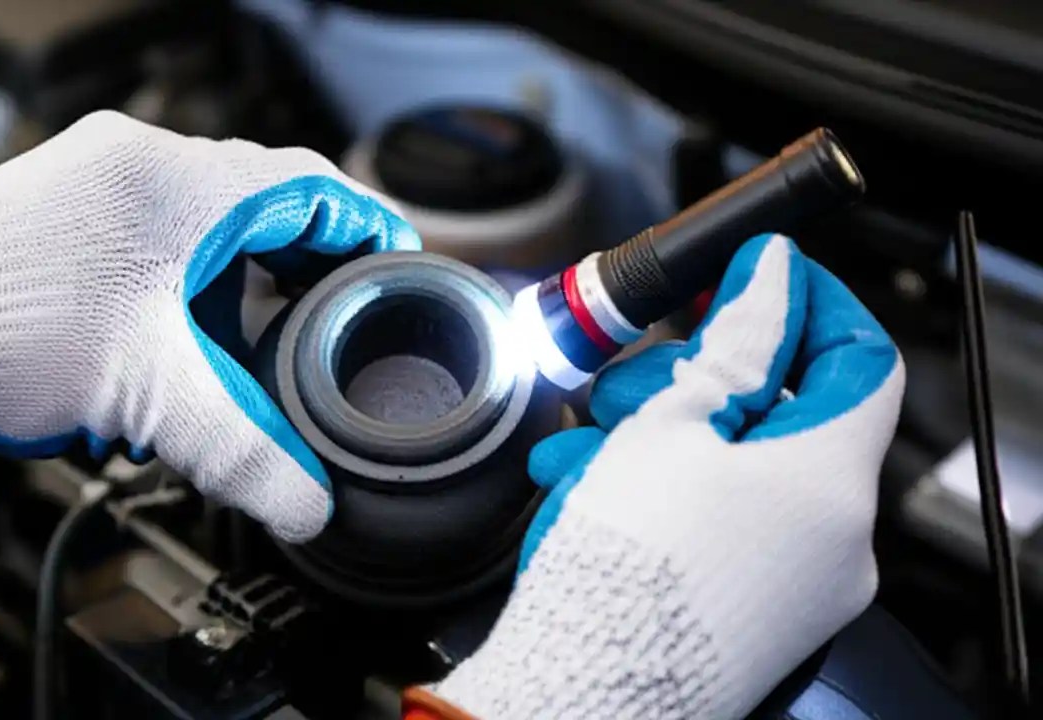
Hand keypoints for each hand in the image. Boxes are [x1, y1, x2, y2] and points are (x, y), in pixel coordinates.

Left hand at [0, 111, 418, 541]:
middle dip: (307, 262)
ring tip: (262, 343)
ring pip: (208, 225)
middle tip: (338, 315)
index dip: (369, 229)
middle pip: (265, 203)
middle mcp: (138, 165)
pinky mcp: (62, 216)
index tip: (397, 265)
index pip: (314, 186)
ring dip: (243, 279)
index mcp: (181, 183)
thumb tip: (310, 504)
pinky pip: (157, 239)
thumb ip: (246, 452)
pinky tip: (184, 343)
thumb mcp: (149, 397)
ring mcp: (95, 183)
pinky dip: (190, 285)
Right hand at [430, 234, 903, 718]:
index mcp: (830, 480)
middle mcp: (832, 538)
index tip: (753, 280)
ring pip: (738, 466)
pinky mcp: (752, 610)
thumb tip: (772, 277)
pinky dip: (663, 491)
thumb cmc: (621, 577)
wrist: (573, 697)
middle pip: (783, 411)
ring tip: (584, 445)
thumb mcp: (672, 422)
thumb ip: (738, 338)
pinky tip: (590, 486)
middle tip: (629, 382)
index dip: (807, 303)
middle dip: (696, 378)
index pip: (860, 357)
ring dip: (659, 435)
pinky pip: (722, 522)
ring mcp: (796, 582)